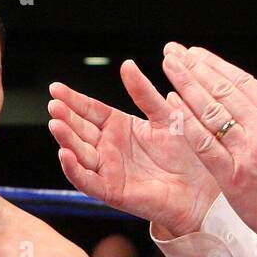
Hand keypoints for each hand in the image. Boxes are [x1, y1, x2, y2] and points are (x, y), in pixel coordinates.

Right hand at [48, 60, 219, 237]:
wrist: (202, 190)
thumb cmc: (188, 155)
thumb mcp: (165, 117)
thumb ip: (144, 93)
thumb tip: (127, 64)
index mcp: (119, 127)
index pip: (90, 110)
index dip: (73, 99)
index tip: (56, 88)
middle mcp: (110, 148)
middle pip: (80, 130)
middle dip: (65, 118)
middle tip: (54, 105)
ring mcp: (109, 170)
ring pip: (79, 154)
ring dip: (66, 140)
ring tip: (57, 125)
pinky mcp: (112, 192)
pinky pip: (87, 181)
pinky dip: (74, 169)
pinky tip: (65, 154)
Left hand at [160, 44, 256, 245]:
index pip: (243, 82)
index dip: (217, 65)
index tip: (197, 54)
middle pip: (223, 91)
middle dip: (195, 68)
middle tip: (175, 53)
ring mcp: (248, 153)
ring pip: (211, 112)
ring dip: (187, 87)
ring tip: (170, 69)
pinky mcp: (233, 177)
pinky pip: (205, 145)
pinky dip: (188, 124)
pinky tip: (172, 107)